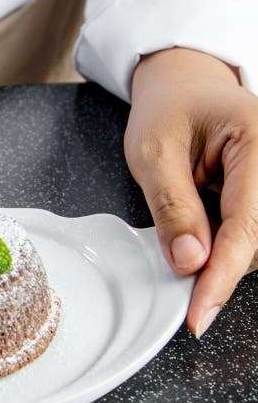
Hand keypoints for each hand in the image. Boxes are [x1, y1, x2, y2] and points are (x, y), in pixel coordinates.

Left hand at [126, 47, 257, 336]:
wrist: (185, 87)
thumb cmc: (169, 111)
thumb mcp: (153, 153)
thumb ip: (172, 207)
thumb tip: (190, 262)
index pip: (246, 226)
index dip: (220, 277)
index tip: (198, 315)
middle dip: (220, 266)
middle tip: (180, 264)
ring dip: (223, 254)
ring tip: (190, 225)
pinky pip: (255, 232)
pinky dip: (227, 243)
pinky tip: (204, 230)